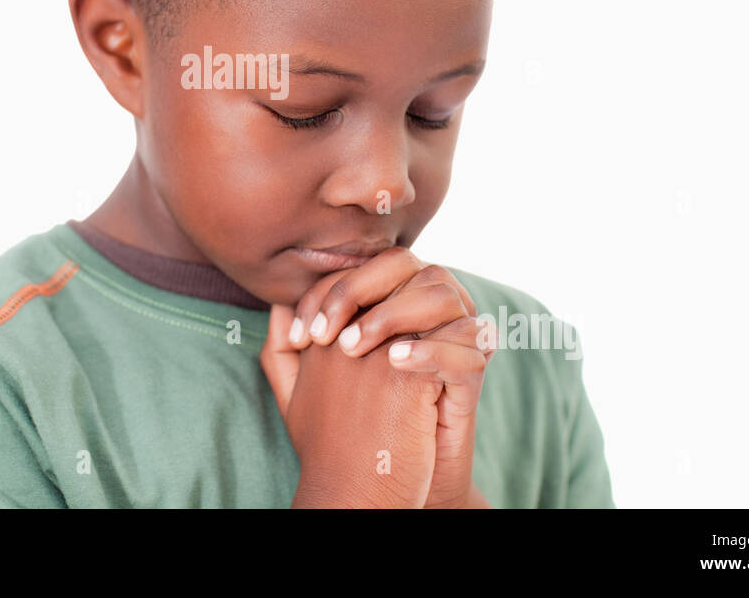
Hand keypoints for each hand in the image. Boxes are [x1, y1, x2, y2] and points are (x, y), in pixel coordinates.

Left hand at [279, 247, 496, 507]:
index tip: (300, 336)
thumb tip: (276, 307)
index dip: (327, 291)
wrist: (386, 485)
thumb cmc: (349, 429)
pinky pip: (471, 341)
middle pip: (402, 263)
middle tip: (326, 338)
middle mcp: (422, 310)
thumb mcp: (306, 388)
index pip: (360, 267)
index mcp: (387, 301)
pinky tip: (396, 363)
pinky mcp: (473, 372)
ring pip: (440, 292)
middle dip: (357, 291)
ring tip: (355, 351)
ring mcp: (452, 337)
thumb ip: (287, 347)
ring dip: (393, 313)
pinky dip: (433, 347)